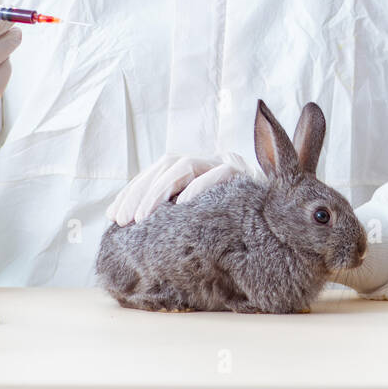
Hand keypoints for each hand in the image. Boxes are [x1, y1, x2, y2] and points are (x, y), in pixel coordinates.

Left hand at [107, 151, 249, 224]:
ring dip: (160, 190)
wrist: (273, 226)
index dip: (133, 190)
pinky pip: (220, 173)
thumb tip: (119, 219)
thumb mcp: (194, 219)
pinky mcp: (244, 174)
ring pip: (186, 164)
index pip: (157, 170)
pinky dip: (199, 187)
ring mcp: (226, 164)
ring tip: (145, 217)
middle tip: (125, 220)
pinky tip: (183, 206)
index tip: (114, 215)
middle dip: (140, 191)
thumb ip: (167, 214)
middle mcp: (208, 162)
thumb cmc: (228, 226)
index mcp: (195, 170)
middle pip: (166, 164)